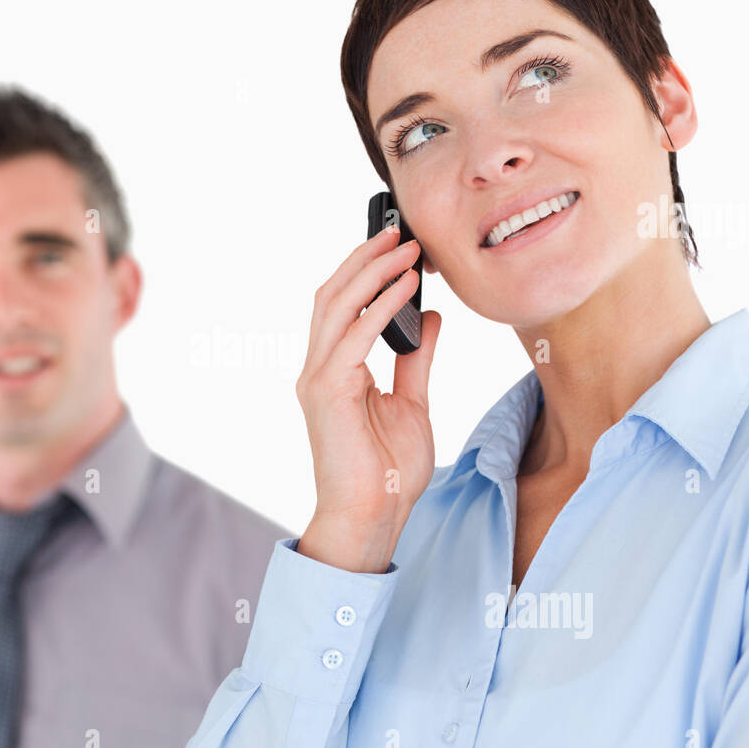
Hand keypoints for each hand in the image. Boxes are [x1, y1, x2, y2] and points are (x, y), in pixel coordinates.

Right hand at [294, 224, 441, 573]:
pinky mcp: (327, 392)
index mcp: (333, 371)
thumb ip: (416, 359)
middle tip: (400, 231)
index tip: (397, 245)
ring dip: (372, 272)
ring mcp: (317, 379)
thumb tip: (430, 318)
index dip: (364, 271)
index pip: (340, 306)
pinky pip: (355, 335)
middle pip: (331, 295)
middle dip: (364, 258)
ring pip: (336, 306)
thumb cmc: (388, 471)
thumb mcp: (412, 403)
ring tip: (405, 247)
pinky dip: (381, 306)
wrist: (372, 516)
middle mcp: (318, 369)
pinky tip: (407, 287)